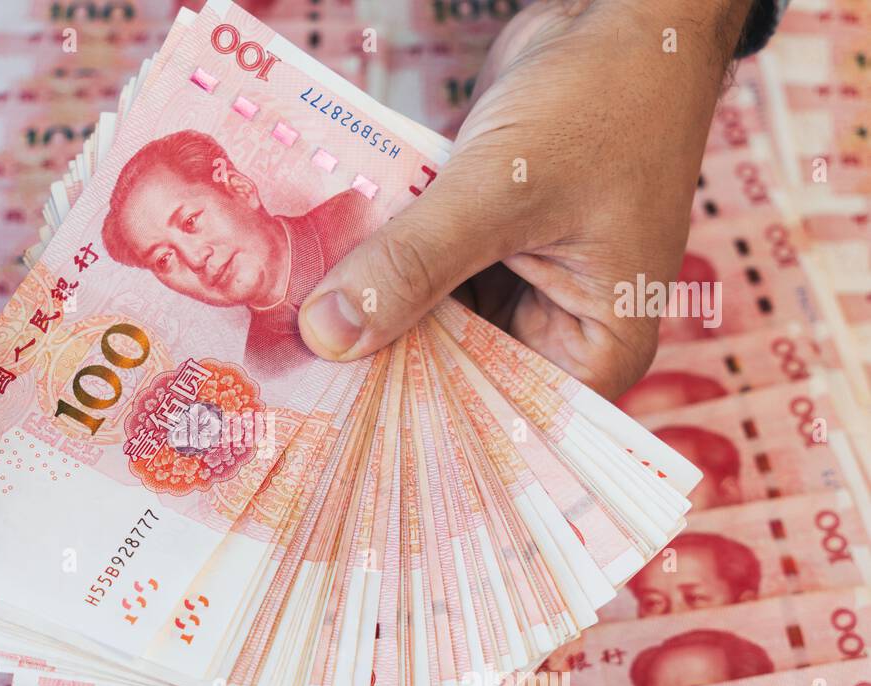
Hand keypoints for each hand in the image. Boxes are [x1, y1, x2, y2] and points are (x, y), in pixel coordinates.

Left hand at [297, 0, 753, 398]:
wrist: (612, 14)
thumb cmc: (602, 101)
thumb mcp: (501, 191)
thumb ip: (413, 265)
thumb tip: (327, 333)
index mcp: (594, 352)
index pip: (497, 422)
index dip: (416, 428)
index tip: (330, 437)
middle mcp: (553, 334)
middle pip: (451, 378)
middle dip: (377, 370)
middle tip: (285, 393)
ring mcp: (512, 291)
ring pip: (423, 326)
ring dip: (365, 319)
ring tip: (278, 345)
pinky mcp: (477, 250)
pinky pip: (415, 277)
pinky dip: (374, 273)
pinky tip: (307, 285)